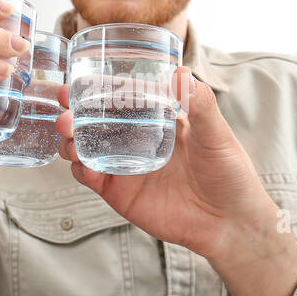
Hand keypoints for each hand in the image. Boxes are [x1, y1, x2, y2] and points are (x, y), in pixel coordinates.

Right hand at [57, 67, 270, 258]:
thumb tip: (181, 72)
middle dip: (73, 111)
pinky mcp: (119, 193)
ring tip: (68, 132)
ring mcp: (124, 166)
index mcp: (157, 119)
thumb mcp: (217, 135)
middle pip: (93, 121)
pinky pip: (90, 177)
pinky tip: (83, 164)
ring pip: (85, 147)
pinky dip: (80, 168)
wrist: (230, 223)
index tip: (83, 78)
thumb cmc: (230, 175)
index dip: (98, 87)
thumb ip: (200, 104)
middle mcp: (136, 140)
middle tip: (66, 104)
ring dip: (70, 138)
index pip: (120, 97)